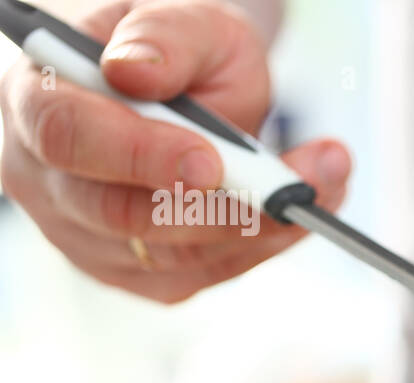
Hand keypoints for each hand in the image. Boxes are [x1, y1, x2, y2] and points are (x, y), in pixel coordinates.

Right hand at [0, 0, 350, 302]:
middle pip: (120, 215)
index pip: (69, 137)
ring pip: (171, 257)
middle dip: (219, 207)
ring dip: (259, 229)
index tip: (211, 160)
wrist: (190, 86)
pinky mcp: (135, 272)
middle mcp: (47, 177)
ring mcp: (86, 235)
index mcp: (39, 99)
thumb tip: (137, 73)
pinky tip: (299, 212)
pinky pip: (202, 275)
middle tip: (294, 186)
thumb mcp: (185, 19)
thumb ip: (165, 37)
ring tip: (323, 181)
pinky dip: (261, 247)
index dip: (140, 154)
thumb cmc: (177, 53)